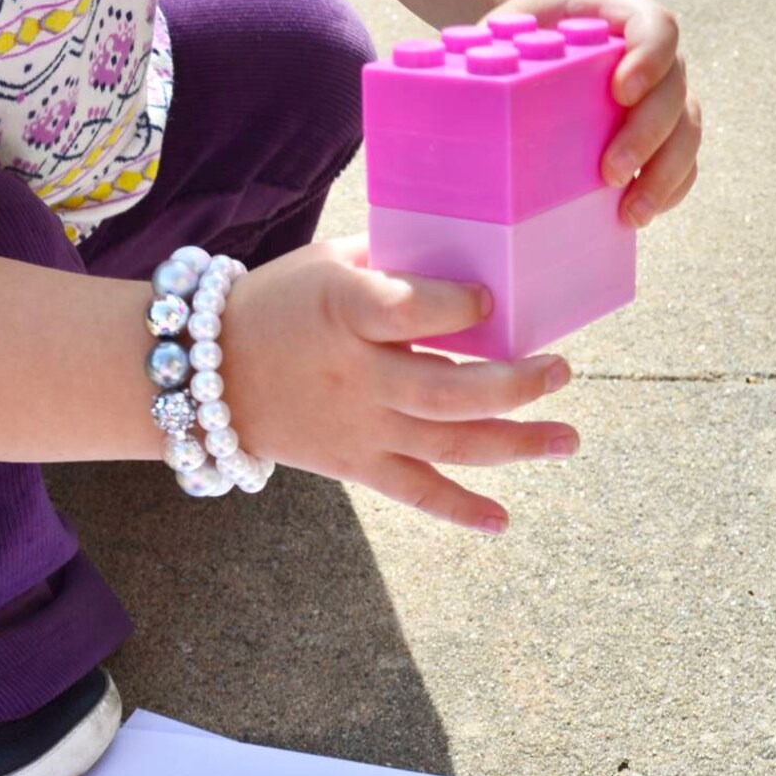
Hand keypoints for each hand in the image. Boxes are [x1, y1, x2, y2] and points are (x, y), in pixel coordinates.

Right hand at [219, 236, 576, 534]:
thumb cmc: (277, 303)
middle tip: (561, 370)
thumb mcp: (327, 263)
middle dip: (515, 385)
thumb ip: (393, 260)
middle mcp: (356, 375)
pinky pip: (413, 491)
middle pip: (448, 390)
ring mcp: (357, 426)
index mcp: (344, 312)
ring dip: (515, 444)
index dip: (463, 305)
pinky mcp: (353, 464)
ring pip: (447, 444)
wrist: (208, 374)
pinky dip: (458, 510)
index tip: (494, 297)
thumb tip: (468, 255)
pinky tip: (502, 520)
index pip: (415, 312)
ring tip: (567, 437)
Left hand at [488, 0, 701, 227]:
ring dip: (665, 173)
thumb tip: (423, 87)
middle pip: (674, 89)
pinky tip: (643, 215)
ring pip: (686, 130)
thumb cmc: (524, 31)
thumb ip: (480, 48)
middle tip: (610, 171)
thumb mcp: (503, 26)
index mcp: (618, 15)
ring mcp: (665, 93)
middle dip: (648, 134)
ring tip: (631, 213)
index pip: (655, 26)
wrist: (549, 30)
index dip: (648, 58)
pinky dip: (671, 188)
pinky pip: (684, 159)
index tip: (620, 90)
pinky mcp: (664, 130)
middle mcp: (654, 54)